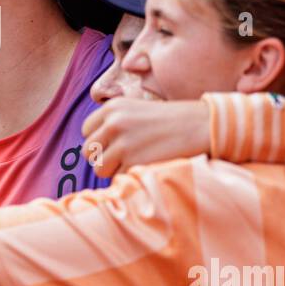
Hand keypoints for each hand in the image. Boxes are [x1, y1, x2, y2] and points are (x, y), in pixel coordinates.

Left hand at [81, 98, 207, 177]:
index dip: (99, 140)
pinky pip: (119, 177)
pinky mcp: (133, 162)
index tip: (113, 144)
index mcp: (112, 108)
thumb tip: (90, 148)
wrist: (198, 125)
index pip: (86, 130)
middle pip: (88, 151)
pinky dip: (129, 175)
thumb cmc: (167, 121)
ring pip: (99, 168)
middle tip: (122, 157)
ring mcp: (122, 143)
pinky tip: (145, 165)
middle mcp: (114, 123)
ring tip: (132, 162)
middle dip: (102, 157)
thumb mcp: (135, 110)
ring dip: (113, 170)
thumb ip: (112, 123)